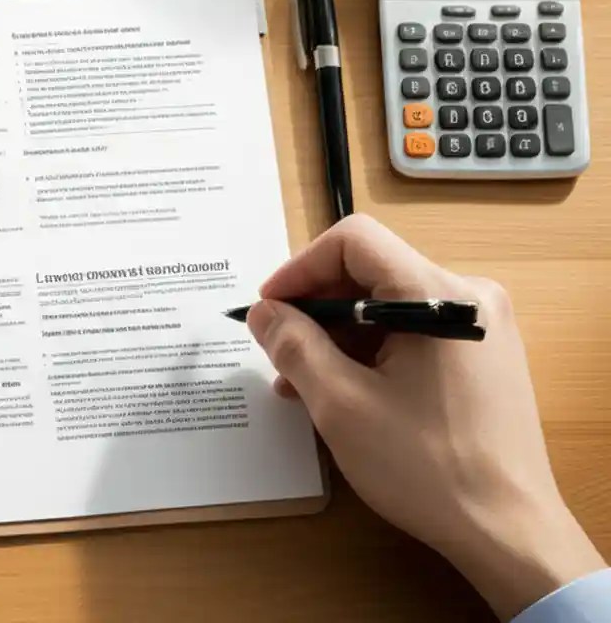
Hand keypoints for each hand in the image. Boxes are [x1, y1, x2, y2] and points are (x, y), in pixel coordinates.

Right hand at [246, 215, 603, 618]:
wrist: (507, 530)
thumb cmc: (428, 468)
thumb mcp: (341, 405)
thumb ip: (295, 347)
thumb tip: (264, 314)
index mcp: (440, 296)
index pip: (355, 241)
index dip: (301, 268)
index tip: (269, 310)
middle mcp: (469, 296)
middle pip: (371, 272)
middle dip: (315, 307)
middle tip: (277, 350)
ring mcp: (480, 326)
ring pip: (387, 305)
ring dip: (337, 335)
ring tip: (299, 382)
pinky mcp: (481, 355)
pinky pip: (411, 332)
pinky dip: (370, 351)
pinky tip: (339, 390)